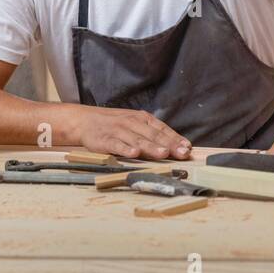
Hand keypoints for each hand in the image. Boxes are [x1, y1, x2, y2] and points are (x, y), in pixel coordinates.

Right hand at [77, 106, 191, 160]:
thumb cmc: (116, 125)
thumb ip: (154, 134)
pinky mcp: (104, 140)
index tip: (187, 148)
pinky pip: (116, 144)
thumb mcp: (135, 124)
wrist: (85, 121)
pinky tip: (134, 153)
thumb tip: (177, 146)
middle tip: (182, 153)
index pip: (162, 129)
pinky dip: (125, 149)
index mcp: (142, 118)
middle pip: (153, 134)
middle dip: (169, 144)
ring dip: (151, 147)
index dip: (175, 139)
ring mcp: (118, 130)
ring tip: (163, 154)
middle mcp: (132, 123)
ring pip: (137, 139)